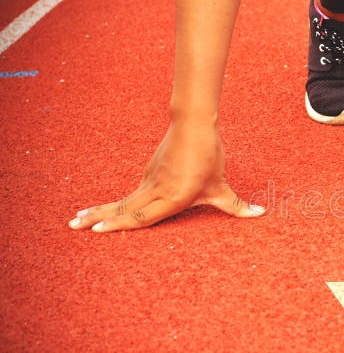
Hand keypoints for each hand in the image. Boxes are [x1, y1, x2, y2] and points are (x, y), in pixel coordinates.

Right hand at [68, 120, 263, 232]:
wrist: (194, 123)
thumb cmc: (209, 156)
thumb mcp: (222, 185)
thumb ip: (238, 206)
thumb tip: (261, 214)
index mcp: (173, 196)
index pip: (142, 216)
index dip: (119, 224)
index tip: (97, 229)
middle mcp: (156, 189)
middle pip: (123, 208)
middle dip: (98, 217)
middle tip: (72, 226)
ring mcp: (150, 180)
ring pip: (124, 200)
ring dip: (101, 209)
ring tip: (78, 219)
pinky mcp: (149, 173)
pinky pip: (131, 193)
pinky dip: (116, 203)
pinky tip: (107, 209)